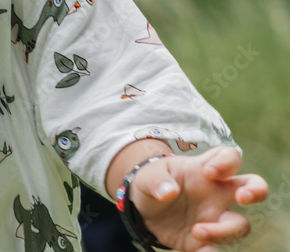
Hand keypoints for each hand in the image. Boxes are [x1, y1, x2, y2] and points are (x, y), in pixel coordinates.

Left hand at [129, 146, 268, 250]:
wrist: (142, 207)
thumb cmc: (152, 182)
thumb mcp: (147, 175)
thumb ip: (156, 180)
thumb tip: (167, 192)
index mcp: (203, 171)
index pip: (230, 158)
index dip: (227, 162)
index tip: (209, 172)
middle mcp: (217, 194)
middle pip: (253, 187)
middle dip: (256, 191)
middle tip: (241, 197)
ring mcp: (215, 217)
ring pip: (240, 224)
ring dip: (224, 231)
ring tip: (197, 231)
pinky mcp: (204, 240)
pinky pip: (215, 250)